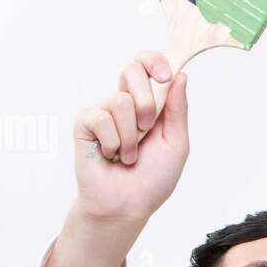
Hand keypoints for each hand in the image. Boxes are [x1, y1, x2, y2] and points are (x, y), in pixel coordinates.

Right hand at [72, 51, 190, 223]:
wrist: (128, 205)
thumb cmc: (152, 179)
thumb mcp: (176, 143)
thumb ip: (178, 110)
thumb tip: (181, 76)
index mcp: (149, 103)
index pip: (147, 65)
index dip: (155, 61)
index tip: (165, 75)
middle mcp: (125, 103)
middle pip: (131, 69)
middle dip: (146, 99)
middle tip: (147, 127)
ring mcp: (104, 112)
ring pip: (121, 101)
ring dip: (131, 136)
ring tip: (129, 156)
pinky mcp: (85, 124)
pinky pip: (102, 118)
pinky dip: (114, 142)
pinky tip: (111, 156)